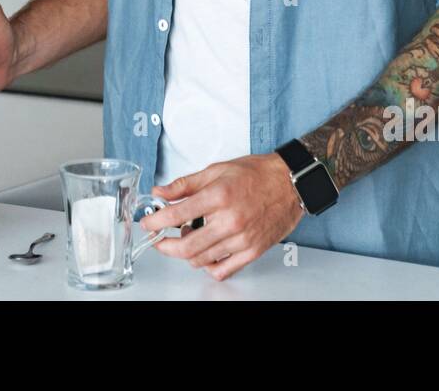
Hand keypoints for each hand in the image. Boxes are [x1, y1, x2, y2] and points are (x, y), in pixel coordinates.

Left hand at [140, 153, 305, 280]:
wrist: (291, 183)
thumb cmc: (257, 174)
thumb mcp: (217, 169)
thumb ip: (185, 184)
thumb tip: (160, 192)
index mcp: (218, 196)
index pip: (176, 215)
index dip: (155, 222)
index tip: (148, 223)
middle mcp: (230, 220)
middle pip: (185, 246)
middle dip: (165, 246)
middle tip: (159, 239)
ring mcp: (242, 239)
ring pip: (201, 260)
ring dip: (186, 253)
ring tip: (188, 238)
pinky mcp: (252, 251)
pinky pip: (223, 270)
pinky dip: (208, 266)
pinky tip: (206, 253)